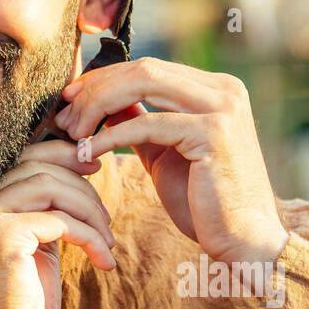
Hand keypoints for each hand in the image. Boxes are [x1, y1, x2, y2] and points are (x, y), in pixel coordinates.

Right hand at [0, 139, 117, 308]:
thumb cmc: (14, 308)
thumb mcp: (25, 247)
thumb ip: (37, 210)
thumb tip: (73, 168)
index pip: (14, 159)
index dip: (57, 154)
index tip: (91, 168)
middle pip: (32, 165)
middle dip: (79, 180)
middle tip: (107, 208)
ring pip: (48, 184)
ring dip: (89, 208)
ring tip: (107, 238)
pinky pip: (60, 219)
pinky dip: (89, 236)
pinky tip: (104, 259)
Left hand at [54, 57, 287, 265]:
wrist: (244, 241)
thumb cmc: (202, 201)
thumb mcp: (163, 152)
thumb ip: (139, 120)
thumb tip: (103, 99)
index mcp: (216, 89)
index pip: (148, 67)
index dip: (104, 78)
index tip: (70, 97)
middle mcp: (224, 89)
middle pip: (142, 69)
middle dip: (95, 89)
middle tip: (64, 114)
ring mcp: (223, 108)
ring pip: (143, 83)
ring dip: (98, 105)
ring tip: (72, 130)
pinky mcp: (214, 133)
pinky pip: (148, 123)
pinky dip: (110, 135)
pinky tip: (87, 151)